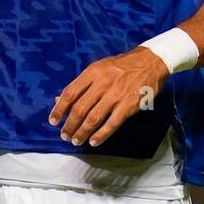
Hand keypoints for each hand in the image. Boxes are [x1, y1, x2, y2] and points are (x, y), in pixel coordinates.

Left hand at [48, 47, 169, 147]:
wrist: (150, 62)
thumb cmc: (121, 66)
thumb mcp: (98, 68)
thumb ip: (81, 84)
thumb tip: (59, 99)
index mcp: (92, 72)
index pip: (70, 93)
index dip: (59, 109)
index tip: (53, 121)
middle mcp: (102, 83)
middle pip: (80, 108)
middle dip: (70, 125)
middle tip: (64, 135)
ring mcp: (116, 95)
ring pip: (93, 118)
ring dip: (82, 132)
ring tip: (76, 140)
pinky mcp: (129, 105)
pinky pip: (112, 124)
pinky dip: (101, 135)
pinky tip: (93, 141)